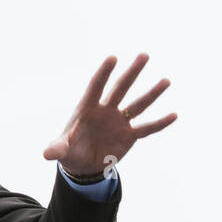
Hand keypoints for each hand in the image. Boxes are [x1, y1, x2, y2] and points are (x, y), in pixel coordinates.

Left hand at [43, 54, 176, 179]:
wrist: (83, 166)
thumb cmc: (70, 152)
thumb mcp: (62, 151)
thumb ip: (57, 148)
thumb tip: (47, 154)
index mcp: (88, 109)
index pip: (96, 87)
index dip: (103, 74)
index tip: (112, 58)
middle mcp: (106, 111)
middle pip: (120, 89)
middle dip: (131, 73)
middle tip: (144, 56)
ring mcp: (119, 122)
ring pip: (137, 105)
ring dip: (151, 94)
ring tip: (166, 81)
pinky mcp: (129, 136)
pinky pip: (147, 128)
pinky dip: (159, 123)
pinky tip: (174, 115)